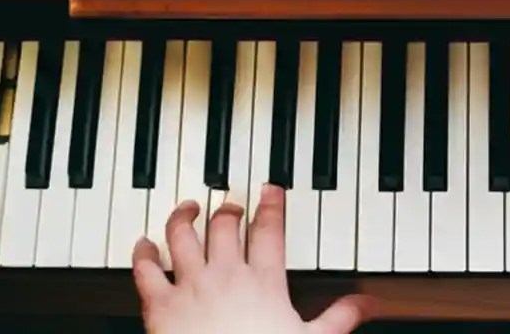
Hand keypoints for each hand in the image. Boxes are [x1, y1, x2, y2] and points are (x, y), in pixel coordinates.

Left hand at [132, 184, 375, 333]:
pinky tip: (143, 243)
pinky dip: (142, 252)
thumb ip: (340, 318)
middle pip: (224, 225)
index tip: (269, 190)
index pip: (269, 229)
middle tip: (229, 204)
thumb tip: (368, 304)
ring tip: (187, 207)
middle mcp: (225, 274)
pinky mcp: (160, 306)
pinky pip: (145, 269)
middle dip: (226, 209)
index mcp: (263, 281)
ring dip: (183, 216)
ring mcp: (191, 287)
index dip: (270, 204)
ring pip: (182, 234)